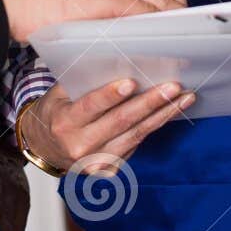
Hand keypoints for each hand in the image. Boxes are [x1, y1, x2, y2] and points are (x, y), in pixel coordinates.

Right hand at [0, 0, 184, 43]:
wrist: (6, 3)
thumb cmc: (33, 0)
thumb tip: (124, 17)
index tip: (178, 14)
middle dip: (180, 10)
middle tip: (183, 34)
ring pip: (158, 1)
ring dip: (170, 24)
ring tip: (175, 44)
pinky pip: (142, 15)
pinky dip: (153, 31)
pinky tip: (155, 47)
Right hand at [20, 79, 193, 172]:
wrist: (46, 148)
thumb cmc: (56, 112)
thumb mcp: (60, 94)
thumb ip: (83, 81)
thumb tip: (117, 61)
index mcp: (64, 124)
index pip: (90, 107)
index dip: (110, 95)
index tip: (131, 82)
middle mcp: (80, 147)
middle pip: (121, 122)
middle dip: (150, 103)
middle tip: (173, 86)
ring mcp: (96, 163)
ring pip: (136, 136)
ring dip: (163, 115)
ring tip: (184, 97)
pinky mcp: (109, 169)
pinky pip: (137, 144)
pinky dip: (155, 126)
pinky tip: (171, 111)